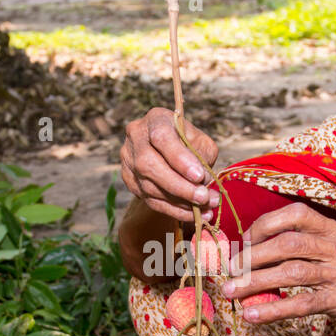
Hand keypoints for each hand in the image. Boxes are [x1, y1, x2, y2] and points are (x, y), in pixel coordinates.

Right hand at [119, 108, 219, 222]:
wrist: (169, 149)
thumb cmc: (187, 141)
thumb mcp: (200, 140)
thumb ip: (202, 156)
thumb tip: (203, 183)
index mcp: (155, 119)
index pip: (161, 138)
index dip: (179, 159)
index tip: (199, 176)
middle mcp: (135, 138)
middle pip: (149, 165)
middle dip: (180, 186)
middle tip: (204, 198)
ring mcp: (128, 161)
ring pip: (149, 187)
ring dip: (180, 202)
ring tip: (206, 209)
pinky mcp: (130, 181)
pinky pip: (150, 201)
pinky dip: (174, 211)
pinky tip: (194, 215)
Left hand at [222, 203, 335, 335]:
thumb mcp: (333, 251)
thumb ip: (302, 246)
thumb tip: (250, 250)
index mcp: (334, 230)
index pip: (296, 214)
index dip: (266, 225)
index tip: (245, 241)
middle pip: (289, 244)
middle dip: (254, 256)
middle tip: (231, 269)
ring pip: (291, 272)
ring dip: (256, 282)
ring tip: (231, 291)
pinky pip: (301, 304)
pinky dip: (273, 310)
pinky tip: (252, 316)